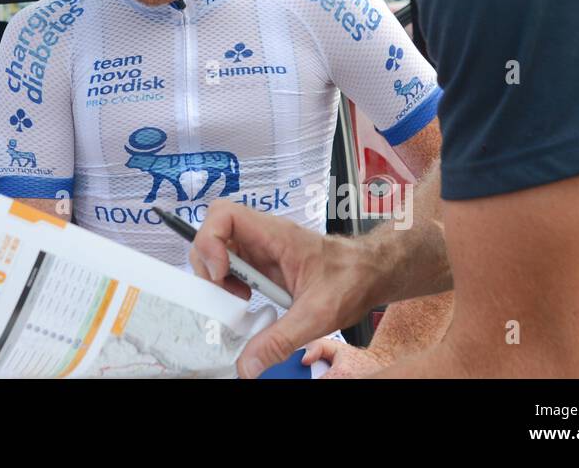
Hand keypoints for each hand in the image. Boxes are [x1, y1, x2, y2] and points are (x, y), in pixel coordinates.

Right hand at [188, 200, 378, 378]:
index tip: (220, 273)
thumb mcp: (316, 314)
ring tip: (236, 299)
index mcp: (274, 235)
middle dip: (208, 263)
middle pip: (213, 231)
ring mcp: (261, 247)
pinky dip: (229, 284)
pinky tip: (246, 300)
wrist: (370, 274)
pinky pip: (232, 264)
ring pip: (219, 248)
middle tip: (223, 292)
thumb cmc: (351, 279)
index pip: (223, 214)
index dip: (210, 240)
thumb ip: (280, 339)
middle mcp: (263, 235)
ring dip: (218, 275)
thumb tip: (248, 364)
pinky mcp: (262, 261)